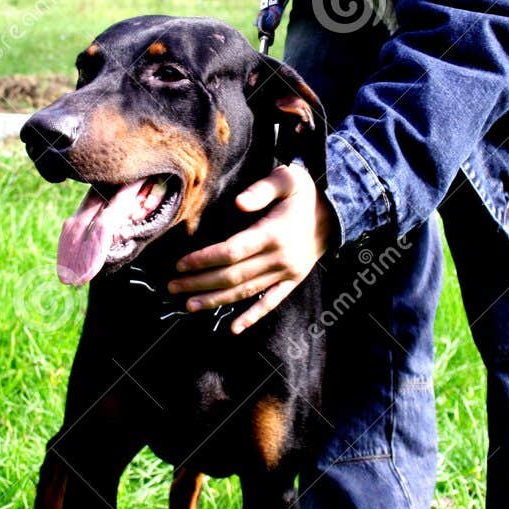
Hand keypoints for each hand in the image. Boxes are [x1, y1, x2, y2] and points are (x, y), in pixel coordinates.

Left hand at [166, 163, 335, 334]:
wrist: (336, 213)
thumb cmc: (305, 192)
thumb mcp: (287, 179)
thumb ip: (262, 189)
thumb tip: (238, 203)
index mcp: (273, 233)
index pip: (232, 252)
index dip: (204, 260)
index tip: (180, 264)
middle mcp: (279, 258)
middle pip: (233, 276)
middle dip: (199, 283)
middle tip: (172, 287)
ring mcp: (286, 273)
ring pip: (246, 292)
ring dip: (215, 301)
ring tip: (188, 305)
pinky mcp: (292, 281)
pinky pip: (270, 303)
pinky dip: (252, 317)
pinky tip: (233, 329)